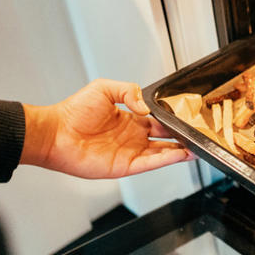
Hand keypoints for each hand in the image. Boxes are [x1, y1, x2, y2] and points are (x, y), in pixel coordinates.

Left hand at [20, 79, 190, 177]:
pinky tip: (180, 155)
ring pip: (162, 153)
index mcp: (129, 119)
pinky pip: (151, 163)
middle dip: (182, 137)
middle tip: (199, 135)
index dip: (173, 120)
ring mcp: (130, 152)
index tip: (187, 118)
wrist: (56, 133)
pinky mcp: (125, 166)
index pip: (158, 121)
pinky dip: (167, 160)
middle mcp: (132, 137)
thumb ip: (128, 91)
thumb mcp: (104, 88)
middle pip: (164, 138)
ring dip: (180, 151)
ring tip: (198, 147)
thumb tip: (147, 107)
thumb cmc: (73, 112)